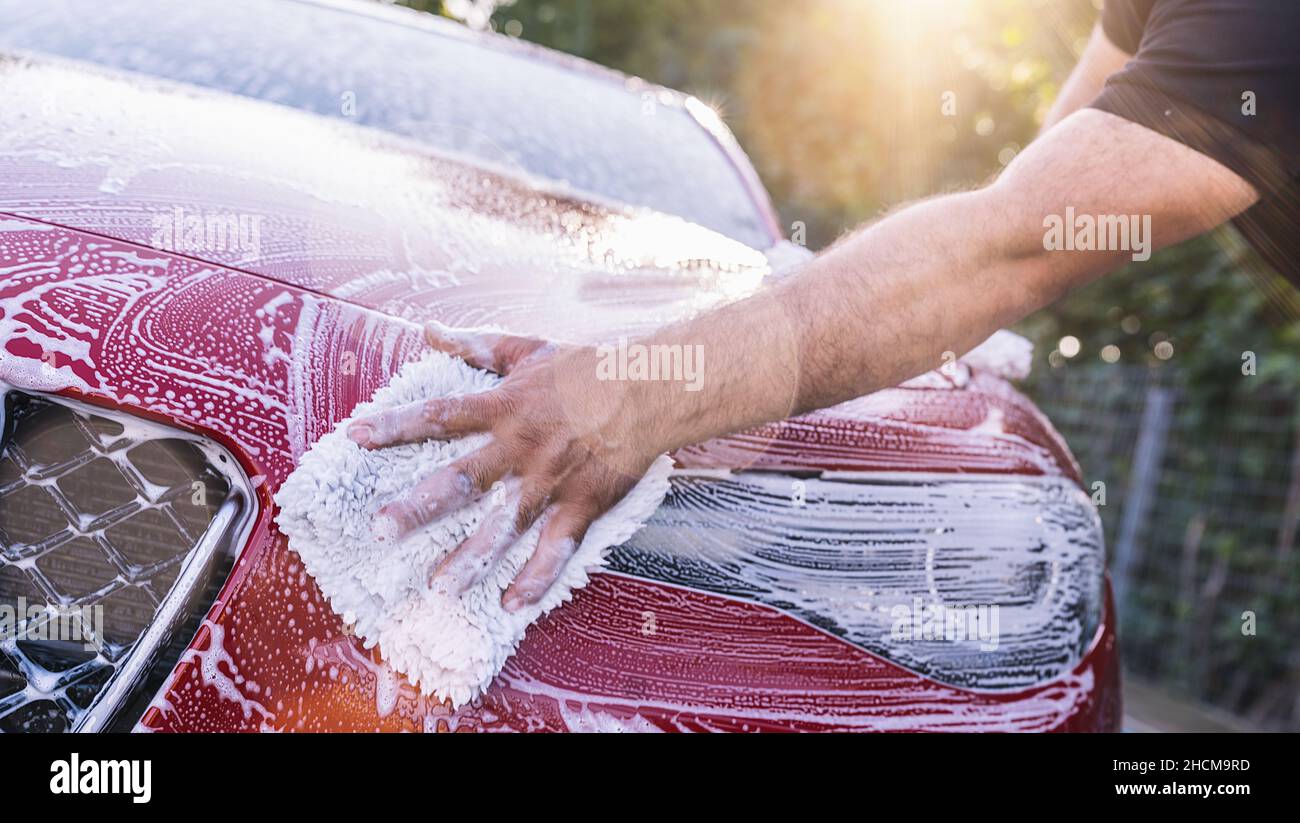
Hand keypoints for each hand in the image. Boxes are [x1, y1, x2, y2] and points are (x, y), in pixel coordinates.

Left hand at [347, 322, 661, 611]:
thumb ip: (474, 345)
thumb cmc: (587, 366)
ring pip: (504, 524)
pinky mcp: (583, 504)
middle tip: (380, 530)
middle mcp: (520, 447)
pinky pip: (557, 547)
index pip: (439, 416)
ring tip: (439, 587)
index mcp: (503, 406)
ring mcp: (551, 481)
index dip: (396, 426)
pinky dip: (537, 577)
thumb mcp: (525, 348)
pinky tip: (512, 605)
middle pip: (461, 479)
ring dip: (471, 557)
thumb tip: (427, 330)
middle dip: (419, 506)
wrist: (650, 387)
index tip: (355, 438)